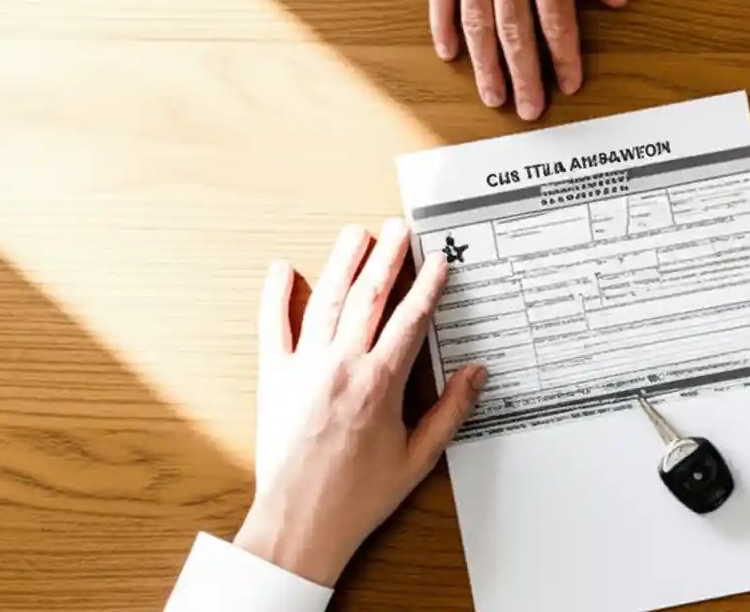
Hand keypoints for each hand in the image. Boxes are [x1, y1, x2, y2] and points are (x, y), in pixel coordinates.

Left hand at [234, 221, 485, 585]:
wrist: (300, 522)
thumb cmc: (358, 496)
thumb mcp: (418, 458)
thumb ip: (450, 411)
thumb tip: (476, 373)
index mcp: (380, 384)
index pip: (410, 319)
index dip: (427, 286)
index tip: (438, 262)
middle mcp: (342, 366)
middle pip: (369, 297)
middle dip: (387, 257)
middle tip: (399, 228)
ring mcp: (304, 367)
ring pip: (326, 300)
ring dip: (343, 262)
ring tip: (357, 233)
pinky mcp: (274, 377)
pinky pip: (273, 326)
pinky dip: (276, 294)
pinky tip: (283, 268)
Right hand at [430, 0, 625, 120]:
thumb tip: (615, 0)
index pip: (556, 18)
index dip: (565, 56)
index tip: (570, 84)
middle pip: (514, 30)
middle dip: (524, 76)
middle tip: (531, 111)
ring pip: (476, 20)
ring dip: (486, 64)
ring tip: (494, 97)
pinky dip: (443, 25)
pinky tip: (451, 53)